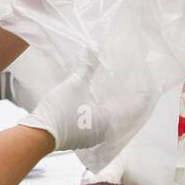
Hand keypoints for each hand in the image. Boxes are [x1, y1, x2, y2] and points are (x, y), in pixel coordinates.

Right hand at [19, 68, 145, 152]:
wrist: (38, 135)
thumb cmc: (59, 111)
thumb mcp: (74, 85)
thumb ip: (87, 67)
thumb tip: (93, 48)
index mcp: (110, 120)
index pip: (135, 107)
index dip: (142, 93)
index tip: (147, 81)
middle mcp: (107, 130)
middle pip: (126, 113)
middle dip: (129, 97)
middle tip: (133, 81)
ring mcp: (96, 136)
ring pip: (113, 118)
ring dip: (116, 104)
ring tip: (118, 87)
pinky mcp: (85, 137)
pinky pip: (102, 122)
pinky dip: (104, 110)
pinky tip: (100, 99)